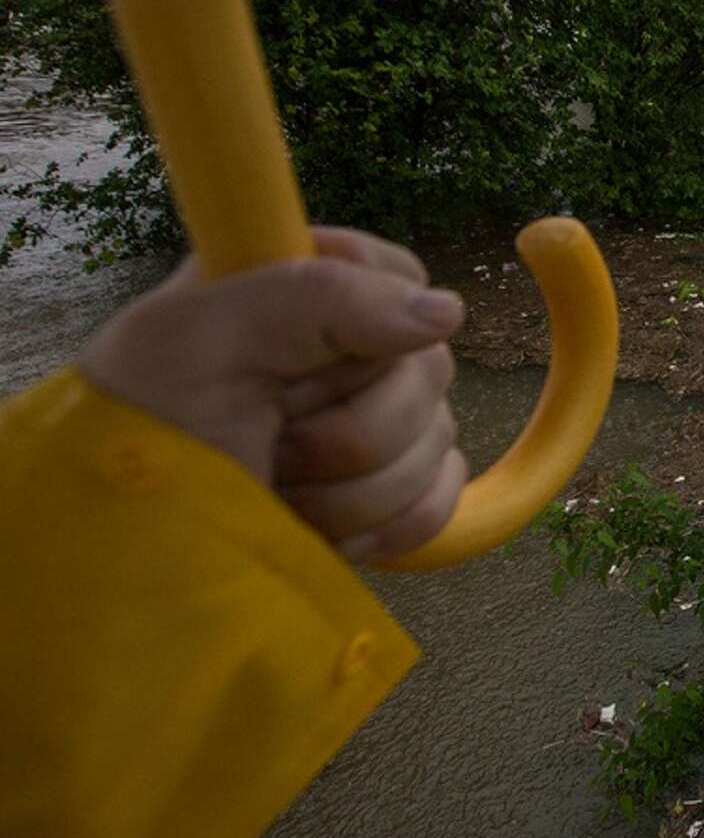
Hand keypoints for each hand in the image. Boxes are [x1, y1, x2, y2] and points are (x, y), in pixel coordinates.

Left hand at [78, 227, 467, 563]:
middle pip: (428, 368)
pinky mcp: (392, 489)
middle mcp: (343, 349)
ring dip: (354, 487)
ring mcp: (374, 421)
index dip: (358, 330)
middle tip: (265, 439)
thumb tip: (445, 314)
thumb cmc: (142, 440)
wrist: (124, 560)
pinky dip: (395, 523)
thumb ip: (318, 296)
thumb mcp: (205, 342)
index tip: (283, 368)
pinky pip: (444, 494)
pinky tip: (330, 532)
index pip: (398, 277)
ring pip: (437, 436)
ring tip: (276, 488)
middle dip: (348, 428)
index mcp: (297, 285)